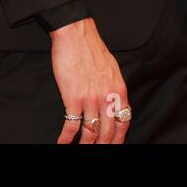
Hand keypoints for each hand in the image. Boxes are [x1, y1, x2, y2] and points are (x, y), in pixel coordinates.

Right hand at [48, 17, 129, 143]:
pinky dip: (66, 138)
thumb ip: (113, 88)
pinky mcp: (73, 98)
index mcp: (119, 90)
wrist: (76, 35)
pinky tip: (62, 143)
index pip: (124, 121)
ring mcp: (90, 99)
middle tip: (97, 151)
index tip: (114, 145)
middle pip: (108, 131)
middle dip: (103, 145)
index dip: (118, 138)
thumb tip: (113, 102)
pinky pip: (71, 125)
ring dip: (85, 145)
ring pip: (90, 132)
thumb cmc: (91, 49)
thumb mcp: (112, 68)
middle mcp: (107, 97)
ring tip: (80, 150)